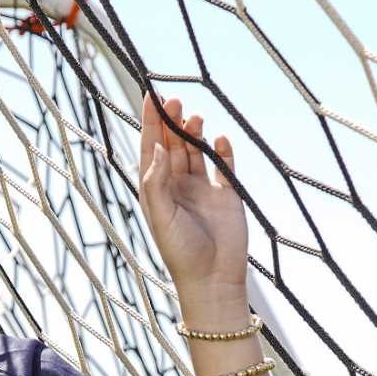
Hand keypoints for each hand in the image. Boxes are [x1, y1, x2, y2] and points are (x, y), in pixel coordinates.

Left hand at [138, 91, 248, 313]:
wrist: (214, 280)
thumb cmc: (181, 253)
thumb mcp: (161, 216)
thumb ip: (156, 181)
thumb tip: (158, 144)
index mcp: (156, 190)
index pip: (151, 147)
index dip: (150, 122)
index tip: (150, 95)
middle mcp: (177, 186)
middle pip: (173, 144)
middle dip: (172, 121)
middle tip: (174, 100)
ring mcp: (202, 190)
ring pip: (197, 151)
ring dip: (195, 133)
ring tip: (195, 117)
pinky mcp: (227, 196)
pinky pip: (225, 167)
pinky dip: (223, 151)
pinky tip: (221, 138)